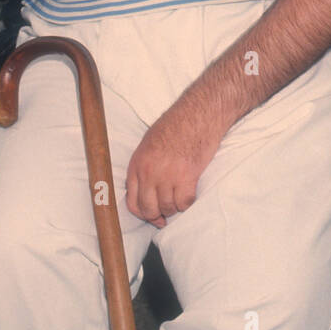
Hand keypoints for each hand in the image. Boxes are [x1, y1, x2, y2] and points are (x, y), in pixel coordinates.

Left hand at [125, 101, 223, 227]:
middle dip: (157, 215)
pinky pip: (184, 203)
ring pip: (168, 207)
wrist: (198, 113)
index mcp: (137, 163)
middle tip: (166, 215)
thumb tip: (143, 189)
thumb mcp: (149, 143)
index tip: (151, 216)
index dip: (142, 213)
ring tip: (179, 198)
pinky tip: (189, 194)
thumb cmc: (176, 125)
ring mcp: (167, 175)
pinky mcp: (187, 176)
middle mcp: (149, 171)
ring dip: (174, 207)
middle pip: (148, 209)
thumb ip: (143, 167)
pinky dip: (187, 203)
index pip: (132, 201)